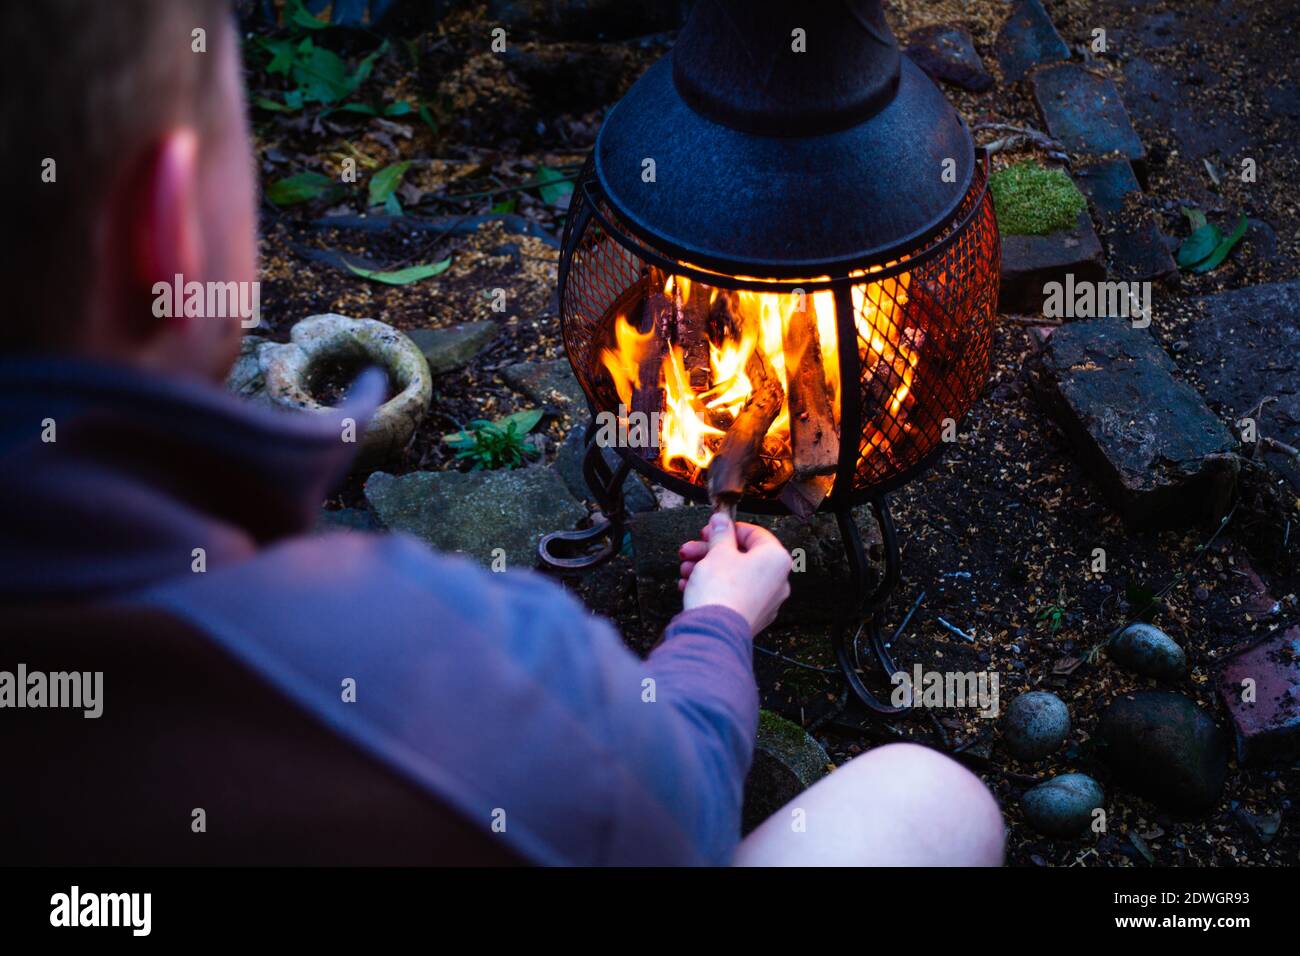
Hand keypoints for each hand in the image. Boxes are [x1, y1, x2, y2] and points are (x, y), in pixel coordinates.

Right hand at [677, 512, 791, 635]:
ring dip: (706, 569)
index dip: (727, 528)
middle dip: (710, 551)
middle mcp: (777, 581)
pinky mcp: (751, 617)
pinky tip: (690, 586)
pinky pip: (733, 594)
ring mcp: (765, 602)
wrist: (714, 634)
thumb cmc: (720, 591)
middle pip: (741, 556)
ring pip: (734, 576)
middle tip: (690, 550)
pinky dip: (713, 587)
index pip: (754, 533)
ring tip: (685, 570)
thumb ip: (720, 533)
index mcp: (775, 559)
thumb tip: (721, 520)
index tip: (710, 530)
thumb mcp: (717, 553)